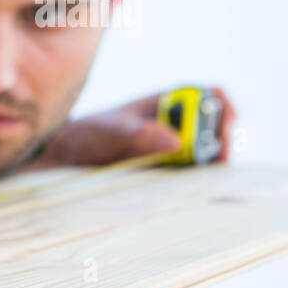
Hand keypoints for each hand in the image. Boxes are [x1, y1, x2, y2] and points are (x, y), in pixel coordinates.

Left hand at [25, 87, 236, 168]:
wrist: (64, 161)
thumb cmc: (86, 135)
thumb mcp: (107, 131)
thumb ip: (136, 134)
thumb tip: (173, 144)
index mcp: (167, 102)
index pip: (210, 96)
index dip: (221, 108)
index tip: (222, 126)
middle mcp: (176, 124)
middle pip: (216, 130)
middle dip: (220, 144)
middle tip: (212, 162)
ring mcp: (174, 149)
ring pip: (208, 156)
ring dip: (208, 166)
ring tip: (197, 178)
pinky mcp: (167, 173)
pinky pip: (191, 177)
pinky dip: (194, 183)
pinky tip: (187, 191)